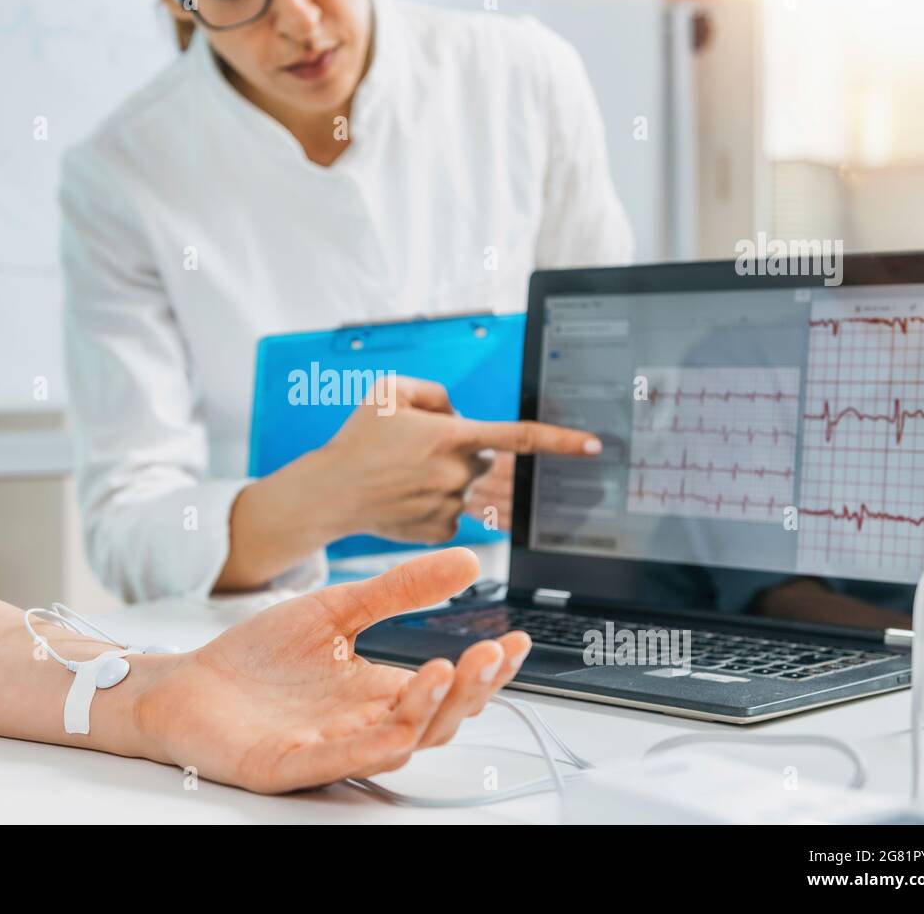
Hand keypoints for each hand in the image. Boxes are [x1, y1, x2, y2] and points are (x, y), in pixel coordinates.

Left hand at [129, 548, 530, 792]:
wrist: (186, 681)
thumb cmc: (259, 657)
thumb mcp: (336, 609)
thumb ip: (398, 590)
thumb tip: (465, 559)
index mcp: (378, 692)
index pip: (448, 689)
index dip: (486, 671)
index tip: (516, 640)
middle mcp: (362, 725)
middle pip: (437, 721)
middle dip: (471, 690)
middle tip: (493, 654)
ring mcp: (329, 748)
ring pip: (398, 744)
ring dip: (429, 712)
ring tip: (446, 669)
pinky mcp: (288, 765)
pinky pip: (339, 762)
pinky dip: (373, 747)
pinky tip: (398, 725)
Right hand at [318, 376, 598, 543]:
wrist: (330, 491)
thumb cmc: (358, 439)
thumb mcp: (390, 391)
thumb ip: (436, 391)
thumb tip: (460, 414)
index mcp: (450, 436)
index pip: (519, 438)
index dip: (560, 441)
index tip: (593, 445)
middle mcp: (456, 473)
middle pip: (486, 460)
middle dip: (463, 452)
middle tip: (420, 451)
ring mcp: (450, 506)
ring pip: (470, 486)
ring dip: (449, 477)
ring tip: (409, 474)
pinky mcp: (441, 531)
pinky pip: (456, 512)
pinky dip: (438, 501)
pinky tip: (406, 496)